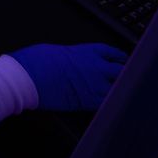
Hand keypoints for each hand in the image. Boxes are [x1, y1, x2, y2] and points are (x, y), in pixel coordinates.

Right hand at [10, 43, 127, 110]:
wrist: (27, 77)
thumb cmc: (37, 61)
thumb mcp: (58, 51)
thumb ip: (74, 57)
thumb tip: (77, 63)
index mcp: (88, 51)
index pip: (113, 53)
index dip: (121, 58)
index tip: (124, 61)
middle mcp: (95, 67)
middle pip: (122, 71)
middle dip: (127, 75)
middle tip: (130, 79)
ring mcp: (93, 85)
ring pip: (119, 89)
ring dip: (122, 91)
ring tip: (124, 95)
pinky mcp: (86, 101)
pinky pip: (107, 104)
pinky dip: (111, 104)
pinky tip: (112, 106)